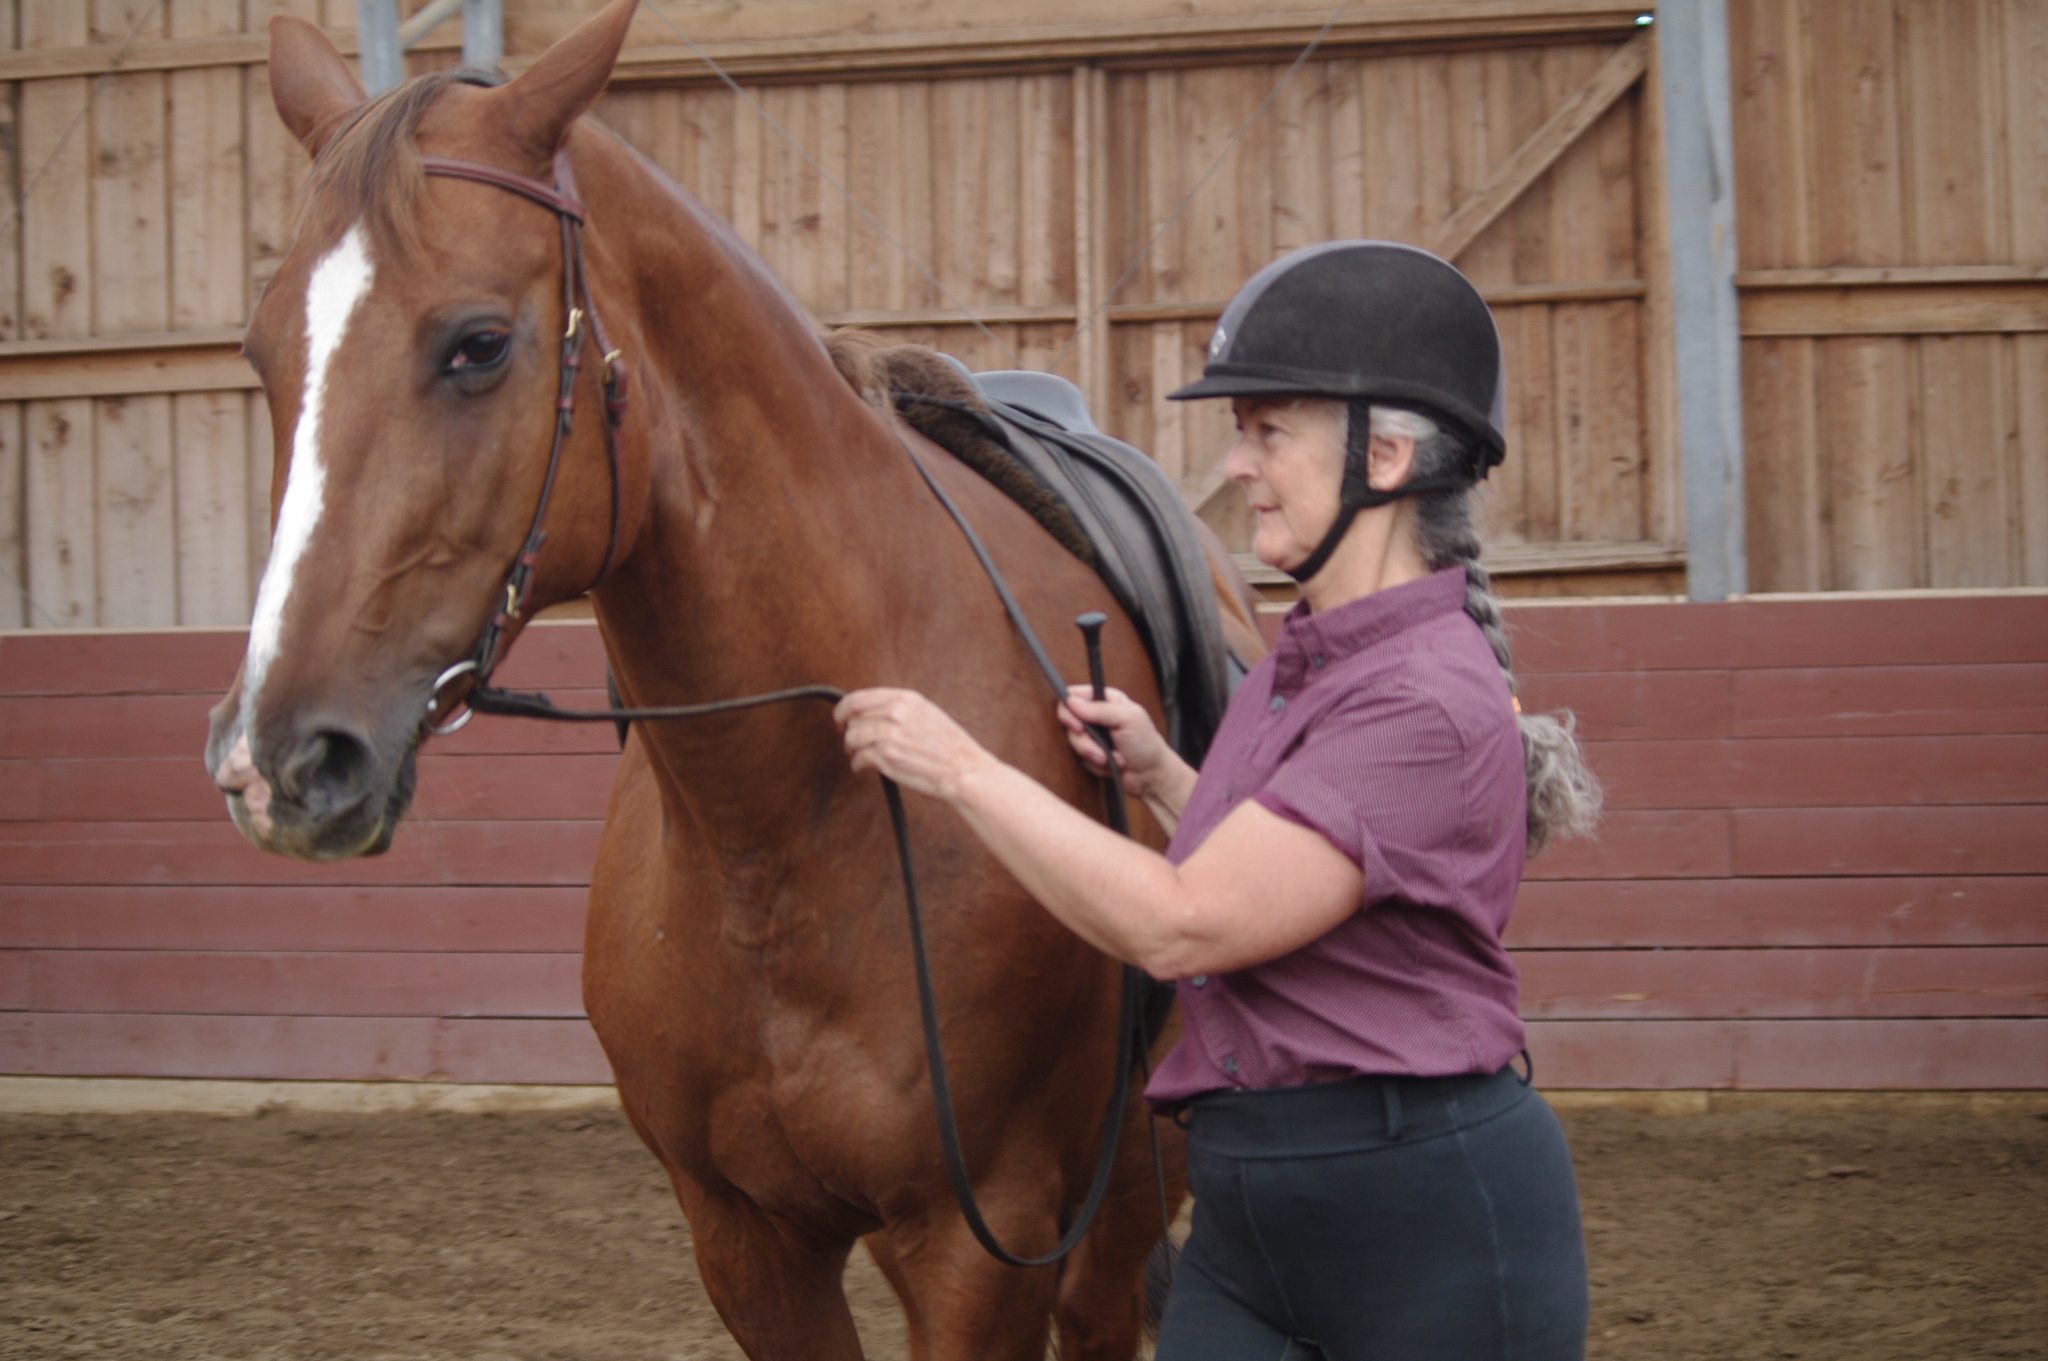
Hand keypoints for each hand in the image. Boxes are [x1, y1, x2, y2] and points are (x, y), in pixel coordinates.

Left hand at [834, 688, 995, 801]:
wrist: (962, 769)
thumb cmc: (948, 746)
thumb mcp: (926, 713)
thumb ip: (899, 708)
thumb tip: (871, 712)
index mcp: (905, 699)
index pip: (858, 698)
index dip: (843, 709)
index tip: (841, 718)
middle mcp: (895, 713)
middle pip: (852, 718)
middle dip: (847, 731)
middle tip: (849, 741)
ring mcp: (889, 734)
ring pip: (851, 738)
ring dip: (852, 749)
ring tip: (860, 755)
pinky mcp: (886, 756)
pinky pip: (858, 759)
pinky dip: (858, 765)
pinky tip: (865, 767)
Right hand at [1058, 686, 1177, 799]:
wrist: (1150, 776)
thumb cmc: (1146, 745)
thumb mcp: (1127, 719)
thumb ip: (1099, 709)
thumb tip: (1071, 701)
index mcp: (1107, 700)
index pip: (1074, 696)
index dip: (1069, 710)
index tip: (1077, 726)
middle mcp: (1097, 715)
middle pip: (1069, 721)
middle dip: (1084, 740)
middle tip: (1099, 749)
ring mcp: (1093, 735)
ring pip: (1074, 741)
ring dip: (1092, 753)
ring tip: (1110, 758)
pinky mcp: (1091, 752)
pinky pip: (1079, 757)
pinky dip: (1094, 763)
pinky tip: (1110, 764)